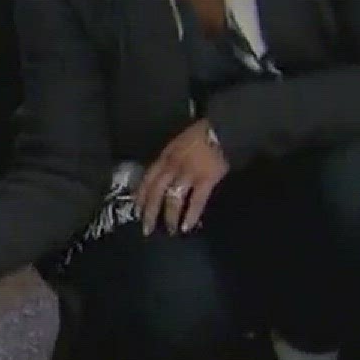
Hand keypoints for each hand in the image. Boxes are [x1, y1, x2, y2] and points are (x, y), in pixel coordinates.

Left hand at [137, 120, 228, 235]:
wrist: (223, 128)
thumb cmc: (201, 134)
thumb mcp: (178, 143)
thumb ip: (170, 159)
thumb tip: (164, 176)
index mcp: (165, 156)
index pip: (148, 179)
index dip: (141, 196)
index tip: (137, 210)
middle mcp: (173, 166)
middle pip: (156, 192)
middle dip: (150, 212)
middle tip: (146, 228)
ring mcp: (189, 173)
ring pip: (173, 199)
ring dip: (170, 217)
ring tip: (170, 230)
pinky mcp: (206, 180)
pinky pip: (196, 201)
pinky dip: (191, 215)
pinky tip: (187, 226)